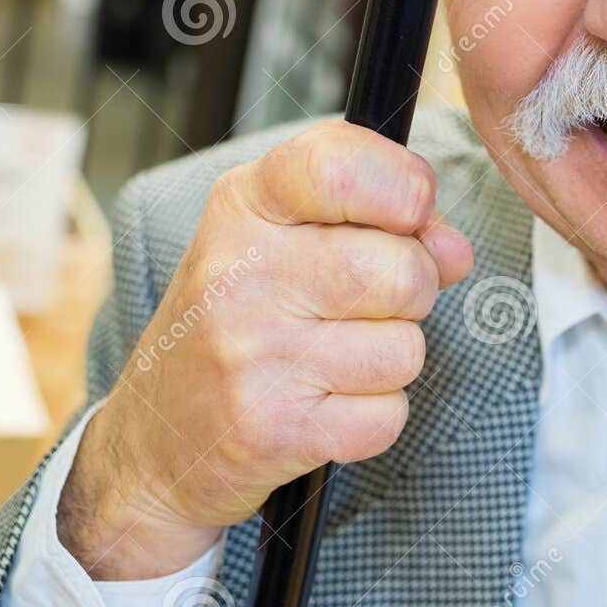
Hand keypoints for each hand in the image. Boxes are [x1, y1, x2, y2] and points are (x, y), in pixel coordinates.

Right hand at [57, 118, 473, 579]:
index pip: (343, 167)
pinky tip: (324, 404)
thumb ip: (379, 219)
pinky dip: (373, 416)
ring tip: (332, 358)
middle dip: (411, 293)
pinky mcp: (271, 428)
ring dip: (390, 359)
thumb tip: (452, 249)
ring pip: (407, 348)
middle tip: (362, 306)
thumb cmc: (236, 322)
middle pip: (404, 271)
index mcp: (244, 206)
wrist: (153, 438)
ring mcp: (251, 354)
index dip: (406, 190)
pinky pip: (388, 415)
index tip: (410, 212)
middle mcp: (239, 273)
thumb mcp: (282, 237)